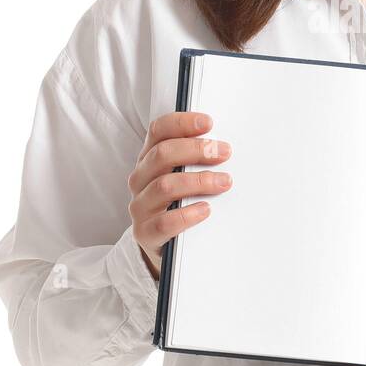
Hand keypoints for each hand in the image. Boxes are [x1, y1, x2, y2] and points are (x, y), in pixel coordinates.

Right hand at [129, 110, 232, 278]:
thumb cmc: (178, 201)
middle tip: (224, 152)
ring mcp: (140, 206)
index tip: (208, 122)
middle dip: (196, 150)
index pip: (158, 131)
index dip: (182, 123)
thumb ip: (195, 160)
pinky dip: (187, 214)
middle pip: (162, 155)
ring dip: (199, 181)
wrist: (161, 242)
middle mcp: (140, 179)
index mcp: (148, 159)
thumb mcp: (183, 175)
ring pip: (165, 186)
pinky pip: (164, 222)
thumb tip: (225, 147)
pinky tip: (206, 210)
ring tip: (224, 182)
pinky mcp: (145, 233)